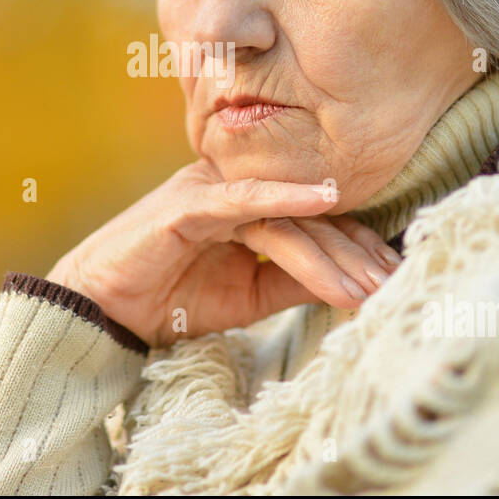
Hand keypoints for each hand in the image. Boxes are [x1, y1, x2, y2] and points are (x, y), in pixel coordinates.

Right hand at [46, 159, 401, 347]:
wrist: (103, 312)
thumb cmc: (171, 300)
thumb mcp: (250, 293)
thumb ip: (294, 278)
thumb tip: (352, 280)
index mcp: (249, 204)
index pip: (316, 220)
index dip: (359, 246)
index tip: (396, 275)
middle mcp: (234, 186)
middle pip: (310, 216)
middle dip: (356, 255)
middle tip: (394, 286)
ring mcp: (211, 188)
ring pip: (286, 217)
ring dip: (331, 252)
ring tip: (367, 285)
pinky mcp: (189, 201)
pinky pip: (245, 199)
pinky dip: (286, 197)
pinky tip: (325, 198)